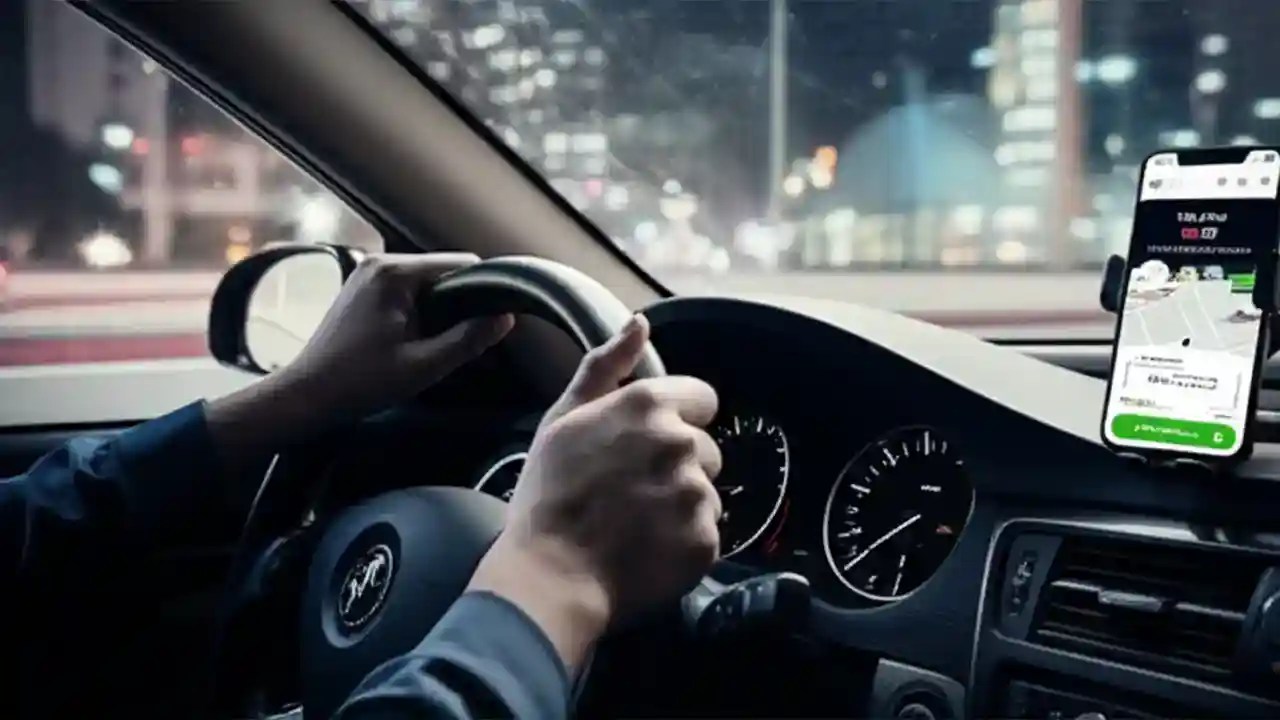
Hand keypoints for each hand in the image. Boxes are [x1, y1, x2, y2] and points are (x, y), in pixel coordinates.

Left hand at [279, 253, 513, 418]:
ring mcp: (369, 274)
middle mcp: (380, 263)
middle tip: (473, 340)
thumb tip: (506, 319)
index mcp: (394, 273)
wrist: (306, 395)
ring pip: (428, 283)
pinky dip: (423, 311)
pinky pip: (408, 291)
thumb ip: (468, 340)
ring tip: (447, 343)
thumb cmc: (361, 382)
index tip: (496, 321)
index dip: (485, 290)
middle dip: (463, 302)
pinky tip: (423, 340)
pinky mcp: (363, 289)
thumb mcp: (423, 366)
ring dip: (443, 309)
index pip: (462, 264)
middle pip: (445, 272)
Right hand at [467, 314, 721, 671]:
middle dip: (677, 465)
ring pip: (705, 491)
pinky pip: (706, 533)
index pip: (702, 398)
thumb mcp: (563, 418)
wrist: (549, 577)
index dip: (676, 418)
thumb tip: (639, 322)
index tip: (644, 444)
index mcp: (649, 405)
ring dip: (680, 505)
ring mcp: (696, 494)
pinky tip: (647, 548)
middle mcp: (681, 443)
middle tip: (630, 490)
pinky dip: (682, 542)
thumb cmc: (549, 496)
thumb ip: (605, 365)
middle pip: (705, 448)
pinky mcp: (706, 540)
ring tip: (636, 523)